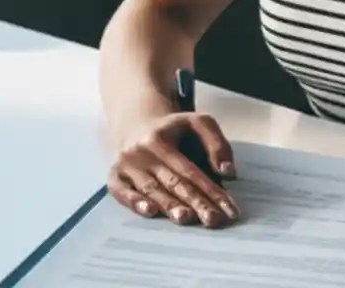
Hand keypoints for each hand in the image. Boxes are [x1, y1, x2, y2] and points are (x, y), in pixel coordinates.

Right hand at [106, 112, 241, 228]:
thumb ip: (217, 144)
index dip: (212, 191)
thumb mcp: (198, 124)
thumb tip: (227, 173)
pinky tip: (150, 212)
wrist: (136, 126)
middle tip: (213, 220)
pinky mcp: (115, 176)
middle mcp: (141, 150)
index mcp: (161, 137)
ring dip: (170, 206)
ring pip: (151, 189)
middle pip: (173, 181)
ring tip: (187, 218)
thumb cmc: (173, 131)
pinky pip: (122, 192)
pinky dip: (135, 202)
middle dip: (195, 202)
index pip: (191, 170)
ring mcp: (126, 164)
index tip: (230, 210)